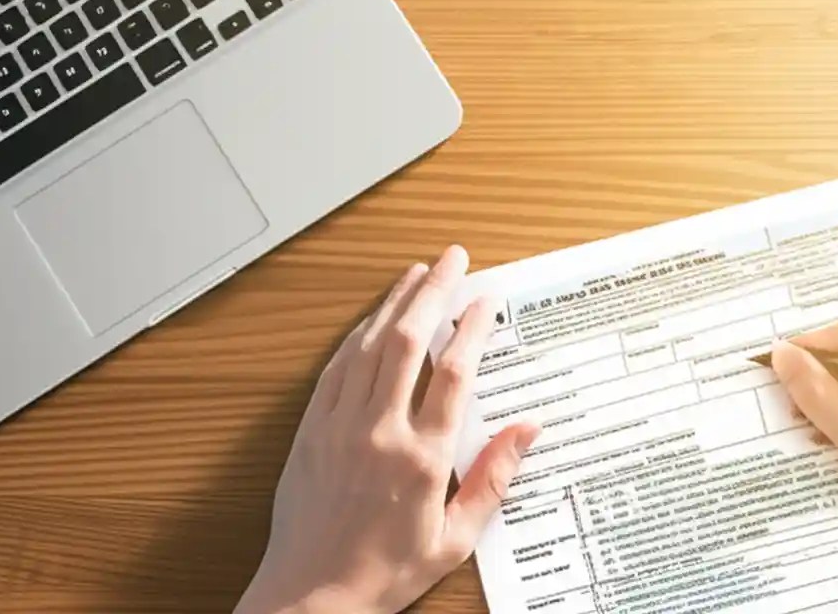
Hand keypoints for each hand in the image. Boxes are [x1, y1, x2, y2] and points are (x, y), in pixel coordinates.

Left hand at [236, 246, 539, 613]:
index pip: (454, 373)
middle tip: (452, 257)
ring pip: (369, 345)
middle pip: (409, 341)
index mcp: (422, 458)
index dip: (472, 327)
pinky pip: (335, 368)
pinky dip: (357, 336)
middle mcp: (379, 432)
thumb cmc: (385, 573)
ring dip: (394, 303)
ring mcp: (339, 426)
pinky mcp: (310, 430)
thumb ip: (492, 479)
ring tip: (416, 274)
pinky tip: (372, 320)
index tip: (486, 299)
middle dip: (433, 291)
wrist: (311, 597)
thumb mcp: (456, 538)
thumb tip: (527, 430)